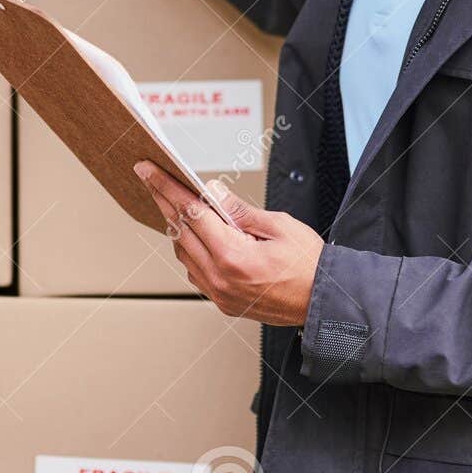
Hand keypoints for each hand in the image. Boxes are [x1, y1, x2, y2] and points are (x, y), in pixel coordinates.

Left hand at [133, 161, 324, 326]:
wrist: (324, 303)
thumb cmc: (309, 264)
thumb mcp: (279, 225)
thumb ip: (239, 210)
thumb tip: (211, 191)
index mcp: (232, 255)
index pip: (190, 211)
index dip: (165, 187)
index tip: (147, 170)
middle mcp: (219, 277)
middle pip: (180, 230)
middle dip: (163, 200)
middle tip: (150, 179)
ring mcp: (219, 293)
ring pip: (183, 253)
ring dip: (177, 227)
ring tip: (172, 202)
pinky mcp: (223, 302)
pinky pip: (195, 272)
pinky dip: (190, 250)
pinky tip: (195, 235)